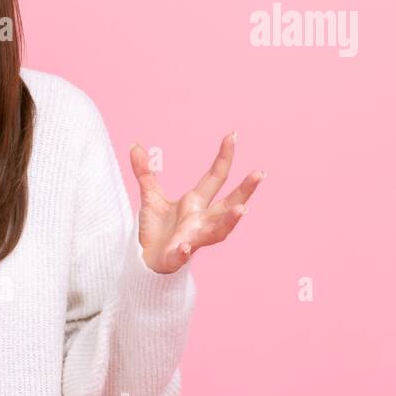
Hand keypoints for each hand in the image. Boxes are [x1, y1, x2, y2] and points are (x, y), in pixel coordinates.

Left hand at [129, 132, 262, 273]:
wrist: (145, 259)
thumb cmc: (156, 229)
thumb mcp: (150, 197)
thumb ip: (145, 173)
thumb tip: (136, 146)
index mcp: (196, 203)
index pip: (215, 177)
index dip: (224, 157)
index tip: (232, 136)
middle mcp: (201, 220)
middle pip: (227, 204)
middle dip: (245, 190)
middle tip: (259, 174)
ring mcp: (193, 238)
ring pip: (217, 231)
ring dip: (230, 221)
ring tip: (242, 209)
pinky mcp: (177, 256)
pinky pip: (184, 254)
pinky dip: (185, 251)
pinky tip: (186, 247)